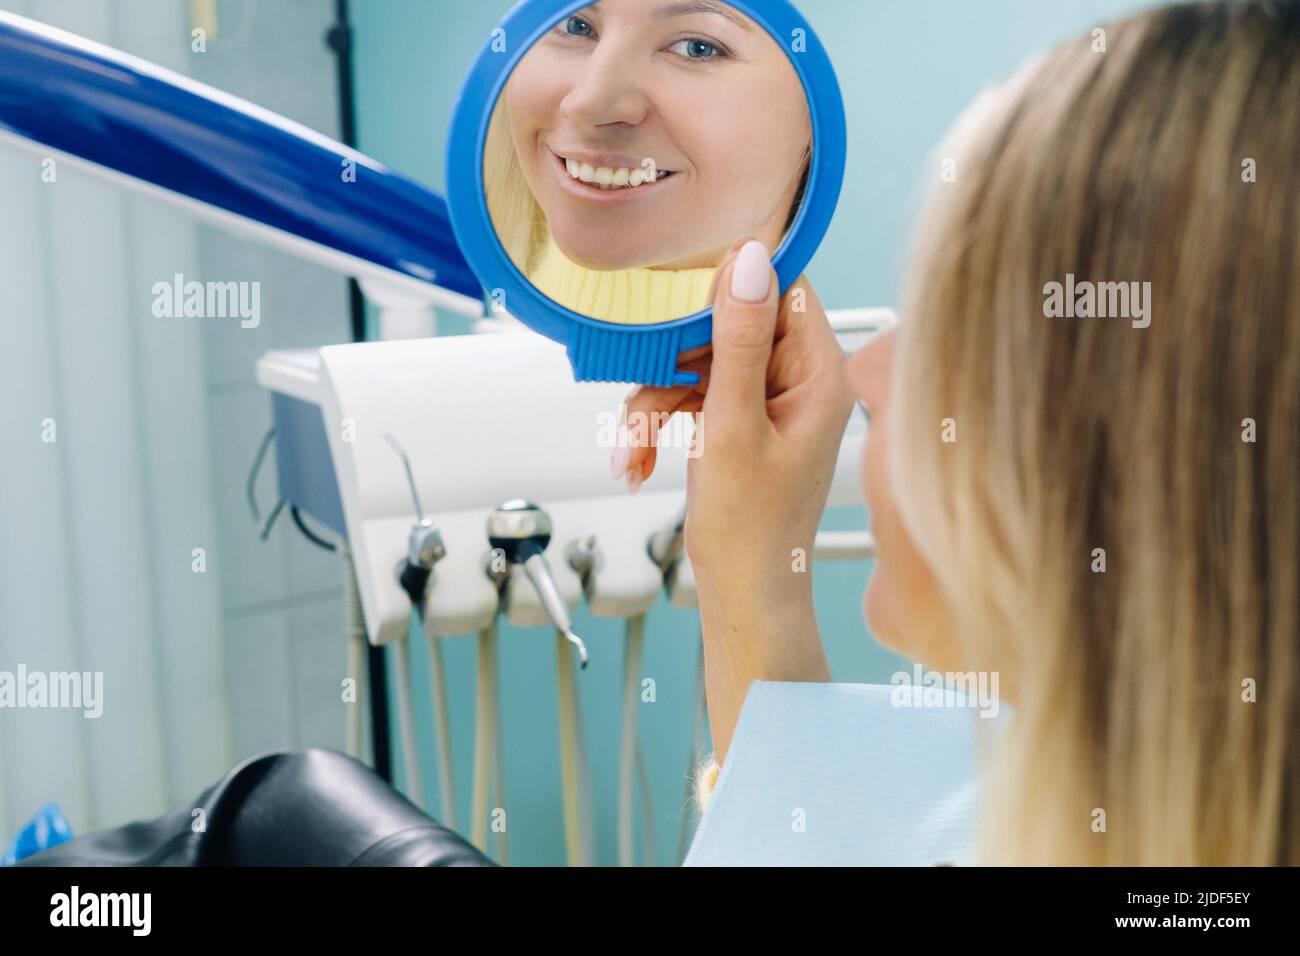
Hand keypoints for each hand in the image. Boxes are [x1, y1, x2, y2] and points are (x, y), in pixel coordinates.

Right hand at [616, 237, 854, 583]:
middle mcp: (798, 379)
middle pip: (725, 325)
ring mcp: (767, 400)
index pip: (780, 287)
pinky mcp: (738, 419)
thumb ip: (738, 341)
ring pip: (696, 362)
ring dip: (654, 402)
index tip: (677, 295)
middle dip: (671, 363)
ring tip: (634, 449)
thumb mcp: (733, 426)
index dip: (727, 285)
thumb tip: (745, 260)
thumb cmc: (754, 532)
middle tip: (644, 392)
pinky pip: (690, 395)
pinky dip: (660, 422)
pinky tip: (640, 457)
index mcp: (819, 373)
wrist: (743, 596)